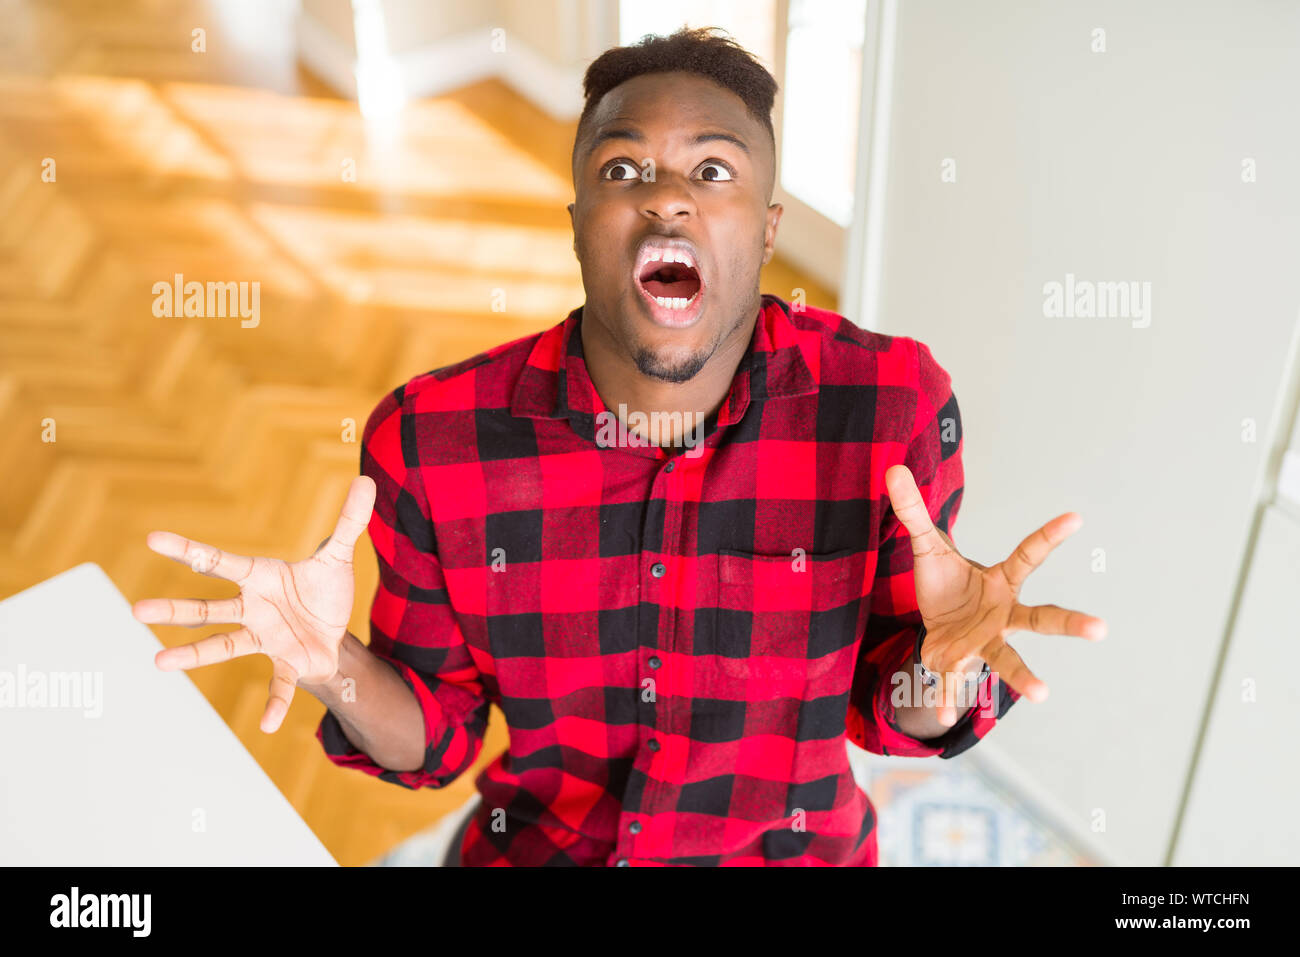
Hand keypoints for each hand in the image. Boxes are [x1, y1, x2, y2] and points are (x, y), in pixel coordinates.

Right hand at [132, 476, 376, 732]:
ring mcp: (265, 637)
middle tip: (134, 610)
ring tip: (158, 663)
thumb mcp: (339, 556)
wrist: (335, 631)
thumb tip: (366, 480)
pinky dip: (275, 703)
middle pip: (208, 608)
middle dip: (174, 611)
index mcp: (260, 577)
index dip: (188, 551)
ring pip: (224, 645)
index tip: (153, 539)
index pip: (218, 562)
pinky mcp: (287, 662)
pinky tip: (266, 725)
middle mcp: (253, 609)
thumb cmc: (323, 592)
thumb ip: (349, 521)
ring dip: (194, 655)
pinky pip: (278, 684)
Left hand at [884, 464, 1106, 726]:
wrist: (937, 626)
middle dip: (1070, 623)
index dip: (1050, 536)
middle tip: (1102, 629)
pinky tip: (939, 718)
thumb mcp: (927, 545)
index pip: (1029, 555)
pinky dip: (945, 700)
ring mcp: (983, 642)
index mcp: (1000, 581)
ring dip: (1023, 675)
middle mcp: (1002, 615)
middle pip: (1041, 618)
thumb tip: (891, 468)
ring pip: (1008, 658)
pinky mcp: (957, 663)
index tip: (1075, 517)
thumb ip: (912, 511)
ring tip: (1043, 693)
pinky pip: (953, 683)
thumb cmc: (946, 584)